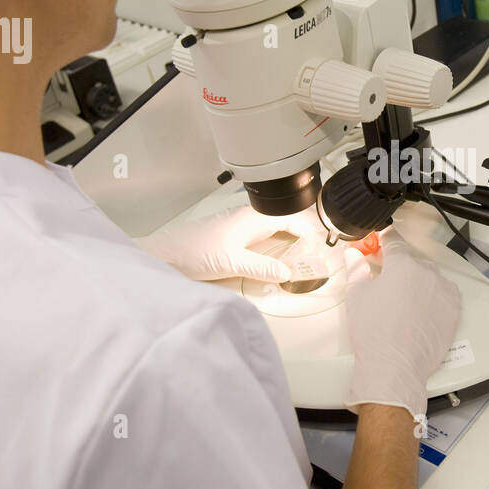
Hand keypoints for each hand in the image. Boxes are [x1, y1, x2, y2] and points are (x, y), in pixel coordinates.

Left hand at [136, 203, 329, 282]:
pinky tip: (278, 257)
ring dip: (292, 238)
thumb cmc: (191, 252)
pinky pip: (264, 235)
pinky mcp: (233, 236)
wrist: (163, 255)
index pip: (292, 216)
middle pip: (286, 219)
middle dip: (305, 232)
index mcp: (251, 218)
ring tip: (305, 254)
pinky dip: (278, 244)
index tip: (325, 243)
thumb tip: (288, 272)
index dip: (311, 228)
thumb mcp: (231, 263)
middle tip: (321, 250)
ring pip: (275, 227)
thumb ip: (261, 267)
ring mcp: (240, 226)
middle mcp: (248, 218)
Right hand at [344, 231, 460, 417]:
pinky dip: (433, 297)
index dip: (384, 239)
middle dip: (399, 265)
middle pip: (412, 260)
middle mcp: (427, 273)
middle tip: (385, 279)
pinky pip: (444, 294)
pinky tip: (419, 310)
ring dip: (417, 281)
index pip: (394, 241)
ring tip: (402, 301)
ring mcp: (443, 291)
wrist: (395, 366)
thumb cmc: (375, 334)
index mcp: (403, 265)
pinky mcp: (454, 310)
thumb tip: (353, 255)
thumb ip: (356, 268)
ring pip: (429, 277)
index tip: (381, 240)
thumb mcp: (356, 295)